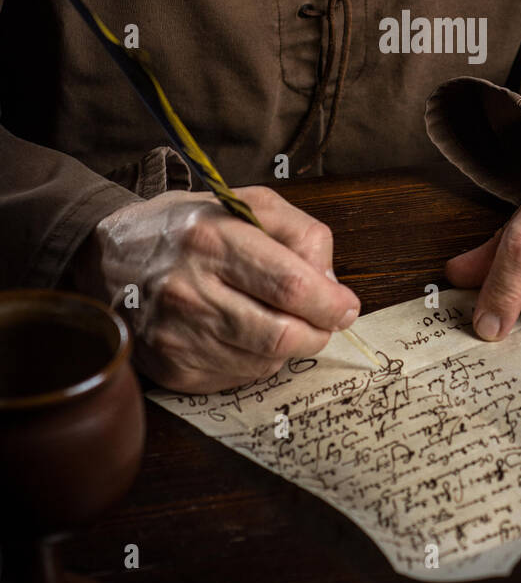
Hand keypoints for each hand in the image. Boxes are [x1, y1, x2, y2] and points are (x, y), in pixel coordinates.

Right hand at [62, 187, 360, 392]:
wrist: (113, 258)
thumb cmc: (191, 229)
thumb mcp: (248, 204)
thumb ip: (302, 234)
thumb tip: (332, 285)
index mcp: (211, 238)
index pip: (290, 284)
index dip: (329, 303)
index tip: (345, 306)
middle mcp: (188, 289)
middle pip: (281, 334)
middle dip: (318, 331)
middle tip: (324, 320)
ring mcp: (176, 334)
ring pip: (265, 361)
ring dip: (288, 346)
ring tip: (278, 319)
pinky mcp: (172, 368)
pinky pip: (239, 377)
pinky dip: (257, 361)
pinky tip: (245, 335)